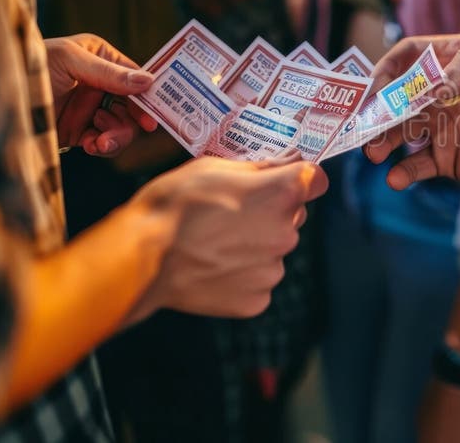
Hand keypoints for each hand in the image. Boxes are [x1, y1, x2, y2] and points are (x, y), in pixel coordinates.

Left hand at [45, 34, 157, 156]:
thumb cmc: (29, 65)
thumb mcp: (71, 61)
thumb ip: (110, 74)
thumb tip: (148, 81)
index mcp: (100, 58)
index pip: (134, 76)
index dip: (148, 95)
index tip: (154, 114)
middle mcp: (98, 82)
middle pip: (132, 105)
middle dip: (132, 121)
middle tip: (133, 131)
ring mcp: (88, 108)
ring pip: (120, 126)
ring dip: (117, 136)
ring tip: (102, 142)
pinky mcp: (77, 130)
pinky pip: (102, 141)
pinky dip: (102, 146)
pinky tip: (93, 146)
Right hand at [126, 153, 328, 321]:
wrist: (143, 259)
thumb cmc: (174, 205)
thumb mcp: (213, 167)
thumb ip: (259, 166)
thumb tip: (288, 161)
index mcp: (281, 194)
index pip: (315, 179)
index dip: (300, 177)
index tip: (284, 178)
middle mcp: (286, 232)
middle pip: (292, 216)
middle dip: (270, 211)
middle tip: (232, 212)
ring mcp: (273, 269)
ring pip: (274, 249)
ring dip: (255, 245)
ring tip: (216, 242)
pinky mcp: (257, 298)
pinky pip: (258, 279)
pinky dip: (242, 274)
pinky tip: (214, 265)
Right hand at [365, 33, 459, 220]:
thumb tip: (435, 84)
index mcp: (459, 60)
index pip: (411, 56)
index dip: (390, 67)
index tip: (378, 85)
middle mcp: (444, 91)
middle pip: (398, 95)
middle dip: (376, 107)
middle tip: (362, 122)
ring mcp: (445, 126)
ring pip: (401, 130)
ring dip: (382, 139)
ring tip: (373, 152)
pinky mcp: (450, 159)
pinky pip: (417, 165)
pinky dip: (402, 171)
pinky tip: (395, 177)